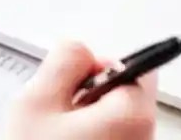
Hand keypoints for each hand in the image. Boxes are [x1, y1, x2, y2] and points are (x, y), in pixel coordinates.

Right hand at [6, 42, 157, 139]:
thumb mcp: (35, 101)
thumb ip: (64, 61)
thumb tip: (81, 50)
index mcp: (132, 115)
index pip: (138, 67)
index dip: (102, 66)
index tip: (77, 80)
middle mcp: (145, 139)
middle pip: (130, 98)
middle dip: (94, 97)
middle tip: (58, 114)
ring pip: (118, 125)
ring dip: (89, 123)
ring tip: (55, 138)